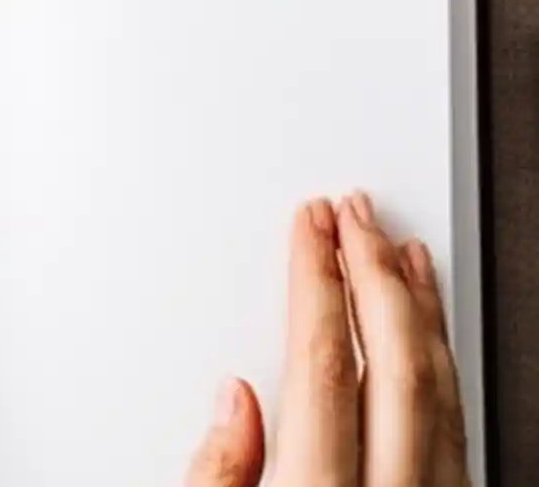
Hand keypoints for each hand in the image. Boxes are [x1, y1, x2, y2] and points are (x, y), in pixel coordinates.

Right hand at [185, 192, 469, 485]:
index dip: (314, 283)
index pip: (322, 364)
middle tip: (352, 215)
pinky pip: (458, 417)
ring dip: (417, 304)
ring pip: (438, 385)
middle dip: (370, 272)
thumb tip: (232, 401)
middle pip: (392, 361)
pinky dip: (443, 357)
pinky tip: (427, 328)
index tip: (309, 228)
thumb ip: (217, 475)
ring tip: (396, 248)